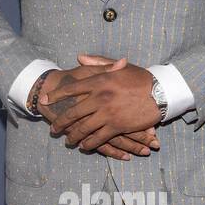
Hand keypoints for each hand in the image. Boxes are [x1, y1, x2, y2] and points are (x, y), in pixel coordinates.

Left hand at [41, 53, 159, 150]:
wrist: (160, 92)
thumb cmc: (141, 78)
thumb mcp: (119, 66)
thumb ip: (98, 63)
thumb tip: (79, 58)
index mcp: (99, 81)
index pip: (71, 89)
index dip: (56, 96)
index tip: (44, 100)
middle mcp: (100, 97)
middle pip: (73, 112)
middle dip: (61, 122)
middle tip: (53, 128)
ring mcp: (107, 113)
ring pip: (83, 128)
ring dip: (73, 136)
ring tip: (67, 141)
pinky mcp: (116, 126)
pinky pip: (98, 138)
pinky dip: (89, 143)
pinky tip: (84, 146)